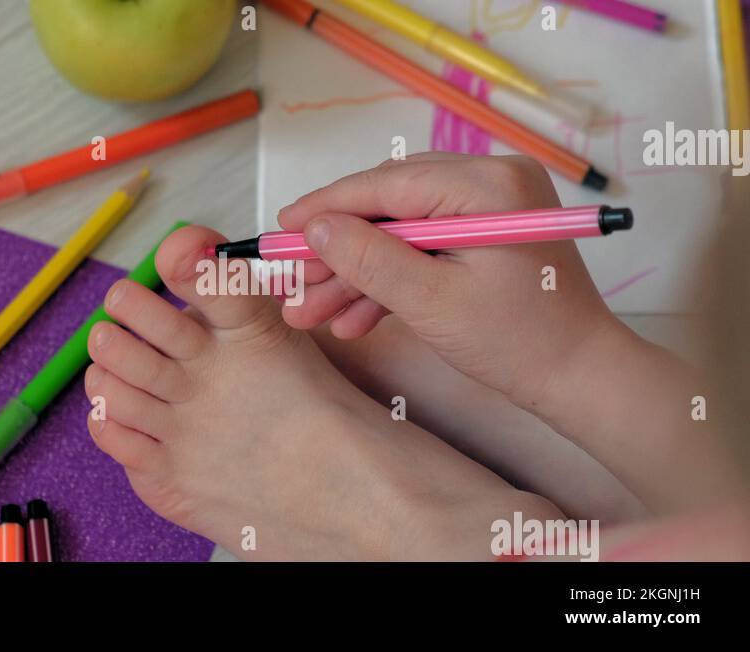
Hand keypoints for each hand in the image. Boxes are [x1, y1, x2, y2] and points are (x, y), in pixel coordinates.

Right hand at [278, 153, 618, 406]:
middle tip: (291, 281)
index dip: (326, 207)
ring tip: (310, 311)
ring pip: (398, 233)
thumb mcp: (431, 302)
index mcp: (486, 185)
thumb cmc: (517, 342)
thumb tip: (315, 227)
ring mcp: (487, 208)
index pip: (386, 184)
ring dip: (355, 274)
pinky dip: (388, 282)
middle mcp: (489, 182)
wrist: (578, 377)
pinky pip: (422, 249)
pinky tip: (350, 317)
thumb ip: (369, 259)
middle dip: (336, 252)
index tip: (280, 227)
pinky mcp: (483, 235)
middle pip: (388, 207)